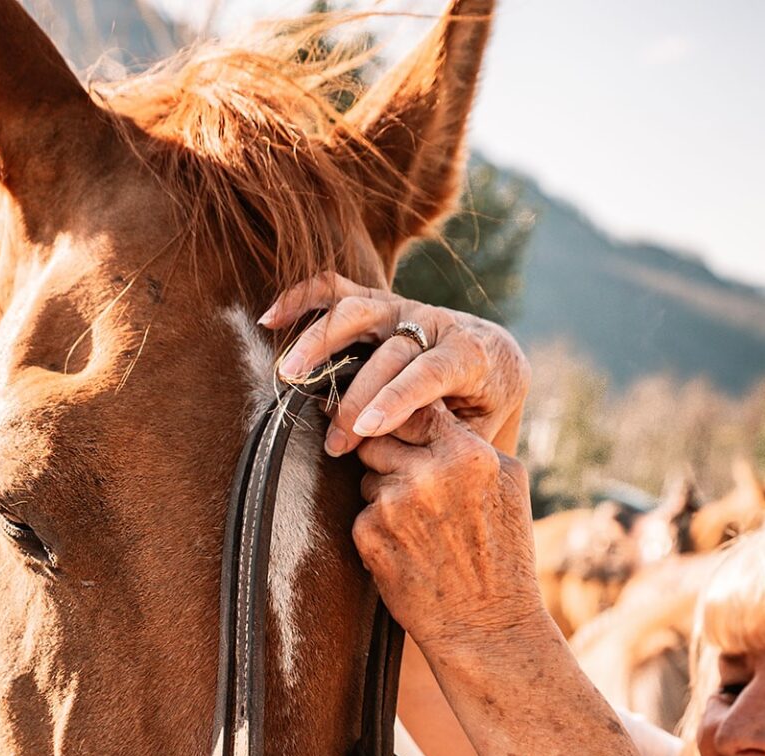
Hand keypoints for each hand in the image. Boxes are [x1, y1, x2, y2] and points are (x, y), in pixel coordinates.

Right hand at [259, 271, 529, 456]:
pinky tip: (270, 319)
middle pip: (388, 353)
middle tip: (335, 443)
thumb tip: (408, 456)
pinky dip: (301, 299)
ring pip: (356, 312)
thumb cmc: (483, 407)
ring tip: (288, 375)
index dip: (396, 399)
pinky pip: (334, 290)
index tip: (365, 429)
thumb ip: (450, 437)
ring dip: (318, 342)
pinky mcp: (377, 303)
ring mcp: (402, 308)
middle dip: (356, 400)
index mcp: (469, 354)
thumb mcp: (482, 429)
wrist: (494, 360)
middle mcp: (434, 322)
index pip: (430, 373)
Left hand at [353, 407, 546, 661]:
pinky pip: (361, 513)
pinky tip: (408, 552)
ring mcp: (393, 503)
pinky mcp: (368, 534)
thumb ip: (472, 443)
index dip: (408, 419)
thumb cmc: (504, 556)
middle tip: (416, 489)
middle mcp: (427, 473)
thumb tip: (432, 408)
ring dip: (384, 493)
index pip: (419, 408)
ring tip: (421, 529)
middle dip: (391, 456)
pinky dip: (377, 529)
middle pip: (382, 437)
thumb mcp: (509, 485)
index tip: (405, 430)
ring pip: (368, 475)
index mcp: (468, 453)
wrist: (486, 626)